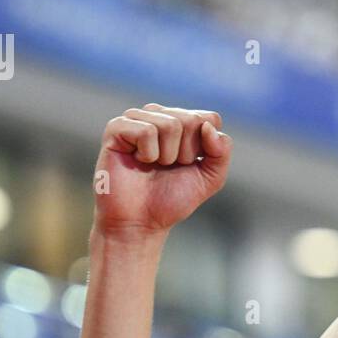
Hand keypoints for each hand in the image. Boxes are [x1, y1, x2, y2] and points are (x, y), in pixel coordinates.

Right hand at [92, 104, 232, 238]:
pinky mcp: (116, 128)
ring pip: (171, 124)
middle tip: (168, 167)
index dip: (205, 148)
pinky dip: (148, 153)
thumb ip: (221, 151)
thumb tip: (208, 126)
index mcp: (182, 122)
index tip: (189, 165)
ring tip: (153, 166)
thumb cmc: (171, 200)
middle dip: (186, 153)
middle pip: (192, 120)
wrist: (140, 223)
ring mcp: (137, 119)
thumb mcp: (210, 178)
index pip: (210, 119)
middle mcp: (159, 115)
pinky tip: (137, 161)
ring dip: (167, 155)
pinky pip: (146, 131)